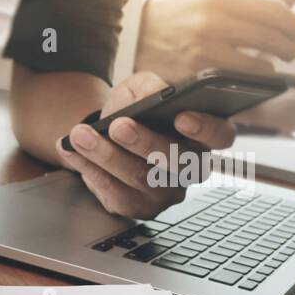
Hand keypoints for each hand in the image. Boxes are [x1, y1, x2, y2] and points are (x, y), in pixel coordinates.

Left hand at [55, 71, 235, 217]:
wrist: (108, 132)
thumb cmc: (134, 109)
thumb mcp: (141, 88)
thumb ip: (150, 87)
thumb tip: (155, 94)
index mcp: (202, 135)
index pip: (221, 135)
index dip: (205, 129)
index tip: (181, 117)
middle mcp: (192, 167)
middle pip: (178, 162)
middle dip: (145, 143)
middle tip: (118, 126)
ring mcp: (168, 192)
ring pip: (142, 179)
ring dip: (107, 156)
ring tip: (80, 135)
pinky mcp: (140, 207)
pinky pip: (117, 194)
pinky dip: (91, 171)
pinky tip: (73, 153)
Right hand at [136, 0, 294, 78]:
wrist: (139, 33)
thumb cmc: (181, 13)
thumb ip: (244, 1)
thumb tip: (283, 15)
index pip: (274, 12)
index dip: (292, 24)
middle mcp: (215, 22)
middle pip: (272, 39)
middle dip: (288, 47)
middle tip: (291, 51)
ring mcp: (207, 51)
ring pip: (260, 66)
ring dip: (273, 68)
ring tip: (274, 65)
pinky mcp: (198, 75)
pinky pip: (239, 82)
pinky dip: (252, 81)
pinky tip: (254, 77)